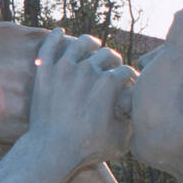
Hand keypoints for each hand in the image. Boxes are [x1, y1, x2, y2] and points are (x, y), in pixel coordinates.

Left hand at [28, 29, 136, 165]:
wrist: (50, 151)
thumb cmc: (86, 149)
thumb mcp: (120, 141)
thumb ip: (132, 123)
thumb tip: (138, 113)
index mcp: (109, 83)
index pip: (127, 72)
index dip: (131, 77)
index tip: (129, 82)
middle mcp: (88, 70)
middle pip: (106, 54)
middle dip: (113, 59)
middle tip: (112, 64)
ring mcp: (64, 69)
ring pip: (80, 43)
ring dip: (90, 42)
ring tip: (91, 44)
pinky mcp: (44, 72)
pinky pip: (49, 46)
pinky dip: (55, 36)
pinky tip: (59, 32)